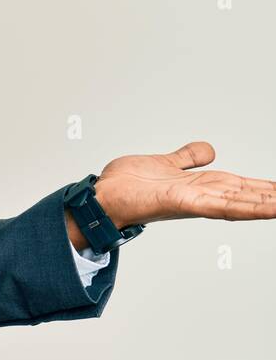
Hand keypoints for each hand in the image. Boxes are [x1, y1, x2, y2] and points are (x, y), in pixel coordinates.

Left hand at [65, 140, 275, 248]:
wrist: (101, 196)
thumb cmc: (127, 185)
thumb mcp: (166, 163)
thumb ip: (187, 158)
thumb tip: (209, 150)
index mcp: (200, 186)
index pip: (241, 186)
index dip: (264, 188)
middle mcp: (201, 196)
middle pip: (247, 196)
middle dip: (272, 198)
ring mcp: (193, 201)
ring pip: (241, 203)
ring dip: (268, 205)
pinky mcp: (182, 202)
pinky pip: (221, 206)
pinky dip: (247, 208)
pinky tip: (269, 209)